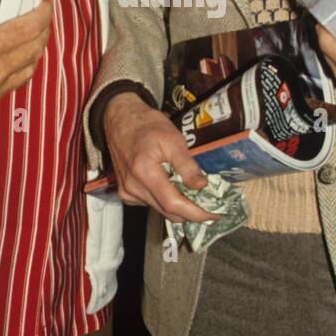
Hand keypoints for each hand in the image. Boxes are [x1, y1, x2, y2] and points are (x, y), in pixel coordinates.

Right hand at [0, 0, 50, 123]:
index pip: (29, 29)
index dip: (43, 14)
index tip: (45, 2)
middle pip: (34, 49)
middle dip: (43, 30)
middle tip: (41, 15)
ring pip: (28, 69)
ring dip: (35, 50)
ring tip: (33, 34)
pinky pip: (14, 84)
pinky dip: (22, 68)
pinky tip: (16, 59)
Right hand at [103, 91, 217, 222]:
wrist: (121, 120)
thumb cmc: (148, 125)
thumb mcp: (173, 140)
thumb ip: (187, 166)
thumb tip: (202, 187)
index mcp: (144, 171)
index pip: (172, 203)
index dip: (194, 213)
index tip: (214, 215)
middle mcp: (132, 187)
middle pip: (167, 211)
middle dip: (190, 213)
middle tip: (211, 208)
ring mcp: (127, 192)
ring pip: (159, 209)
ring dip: (178, 207)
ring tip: (195, 197)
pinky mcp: (125, 193)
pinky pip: (151, 204)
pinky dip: (165, 200)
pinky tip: (173, 188)